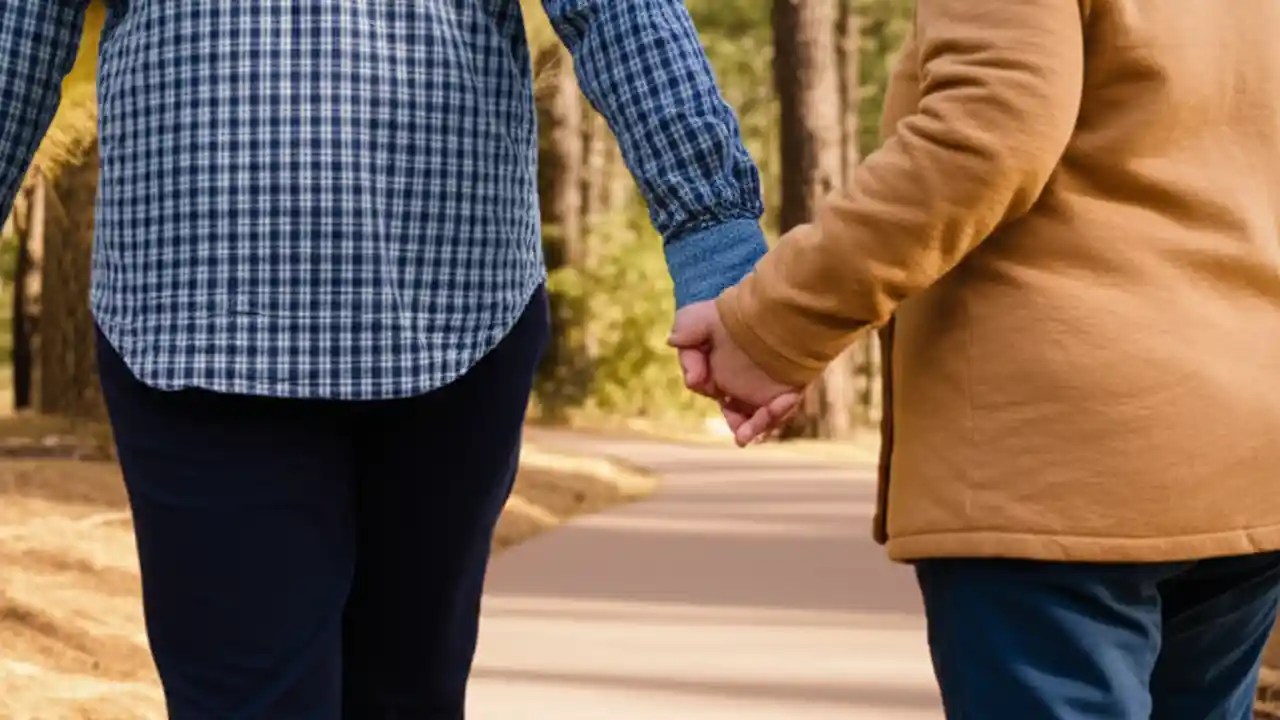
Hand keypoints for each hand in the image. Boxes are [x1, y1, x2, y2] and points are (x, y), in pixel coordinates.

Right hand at [669, 301, 802, 445]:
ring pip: (761, 417)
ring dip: (755, 428)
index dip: (705, 387)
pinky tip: (771, 414)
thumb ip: (683, 341)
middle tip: (740, 435)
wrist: (767, 305)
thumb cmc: (727, 313)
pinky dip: (777, 414)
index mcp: (720, 369)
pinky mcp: (789, 386)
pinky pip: (784, 408)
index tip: (700, 377)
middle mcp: (743, 381)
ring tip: (748, 435)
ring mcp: (767, 385)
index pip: (711, 390)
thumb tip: (686, 371)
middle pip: (738, 412)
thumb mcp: (693, 320)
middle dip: (738, 424)